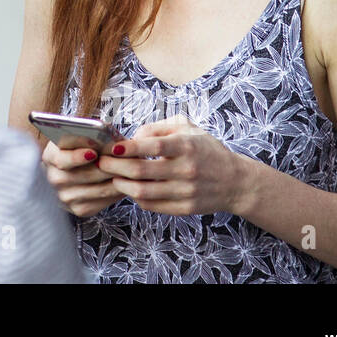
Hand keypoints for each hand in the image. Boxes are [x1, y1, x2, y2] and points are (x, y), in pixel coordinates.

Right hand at [41, 139, 124, 216]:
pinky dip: (117, 191)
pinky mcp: (79, 209)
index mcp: (49, 157)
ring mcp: (65, 197)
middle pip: (83, 176)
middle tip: (125, 159)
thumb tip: (107, 140)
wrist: (67, 171)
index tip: (93, 152)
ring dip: (116, 179)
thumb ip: (86, 136)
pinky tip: (125, 181)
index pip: (61, 159)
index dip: (77, 157)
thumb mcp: (75, 137)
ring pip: (98, 190)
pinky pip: (103, 201)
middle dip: (107, 167)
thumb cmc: (76, 149)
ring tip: (130, 169)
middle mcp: (54, 179)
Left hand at [97, 114, 245, 215]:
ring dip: (121, 185)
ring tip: (112, 177)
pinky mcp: (185, 209)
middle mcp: (186, 170)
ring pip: (143, 192)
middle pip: (141, 171)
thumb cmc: (206, 150)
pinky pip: (152, 206)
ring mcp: (186, 192)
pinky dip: (136, 198)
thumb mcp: (187, 128)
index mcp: (186, 146)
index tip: (111, 147)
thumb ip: (157, 128)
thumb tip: (132, 137)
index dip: (127, 147)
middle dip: (115, 167)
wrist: (235, 181)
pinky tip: (130, 188)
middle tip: (101, 162)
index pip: (152, 147)